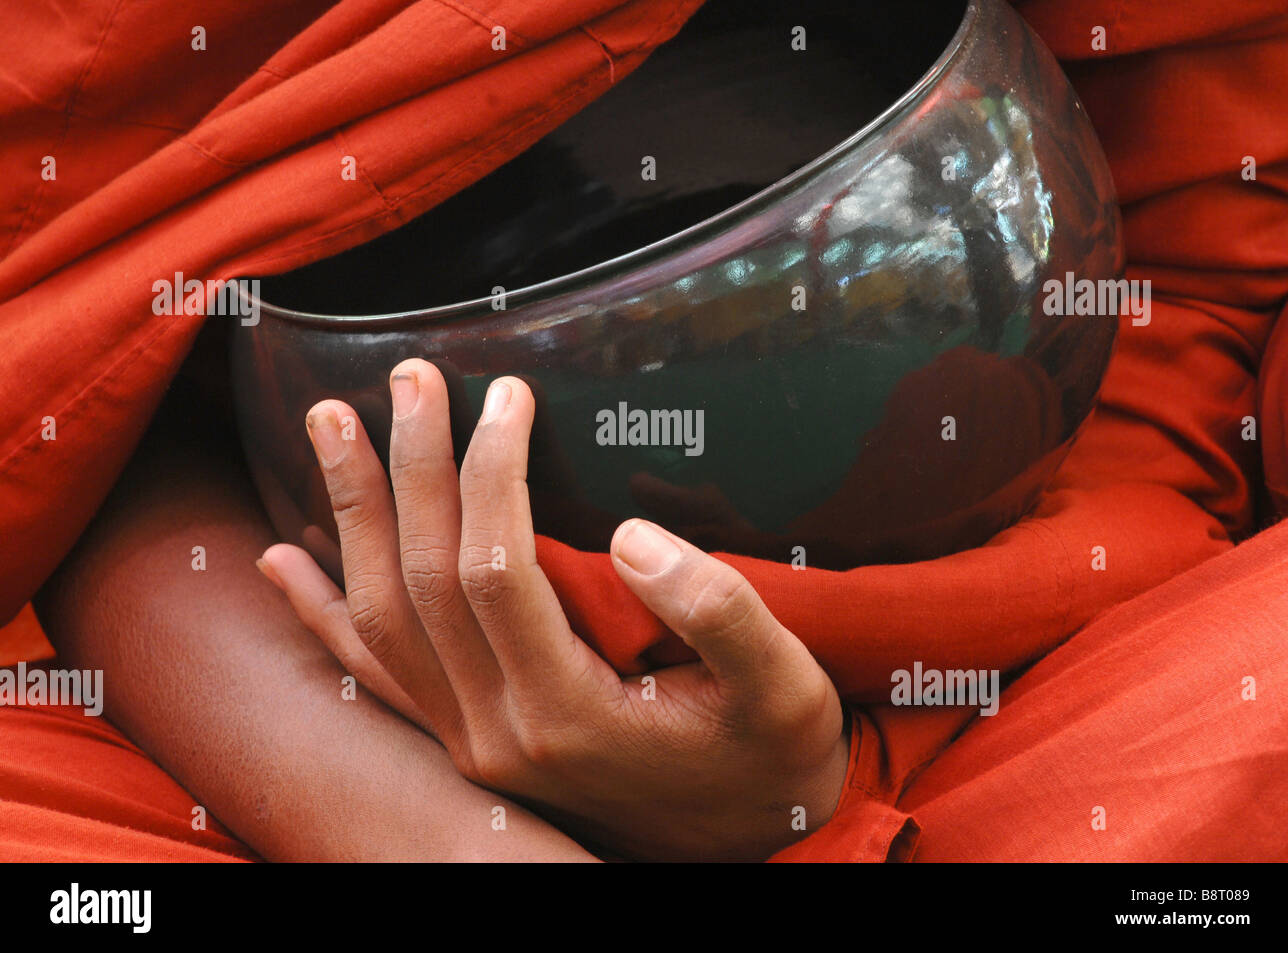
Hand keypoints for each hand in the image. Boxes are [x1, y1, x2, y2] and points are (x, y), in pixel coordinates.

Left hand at [258, 359, 848, 860]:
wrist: (745, 845)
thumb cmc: (770, 757)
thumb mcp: (784, 689)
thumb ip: (718, 611)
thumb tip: (632, 534)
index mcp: (570, 713)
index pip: (497, 568)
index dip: (493, 471)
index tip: (509, 396)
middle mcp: (500, 734)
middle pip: (423, 581)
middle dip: (412, 468)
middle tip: (410, 379)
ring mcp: (472, 744)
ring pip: (382, 619)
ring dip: (354, 517)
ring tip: (331, 426)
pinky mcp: (467, 743)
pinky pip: (375, 674)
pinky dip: (323, 613)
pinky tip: (284, 563)